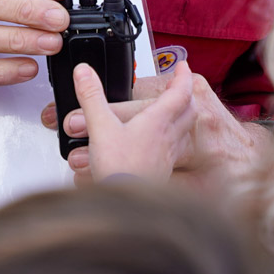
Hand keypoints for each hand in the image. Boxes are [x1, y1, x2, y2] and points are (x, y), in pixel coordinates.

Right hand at [42, 64, 273, 196]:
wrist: (128, 207)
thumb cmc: (120, 171)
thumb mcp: (100, 128)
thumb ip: (92, 97)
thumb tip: (84, 72)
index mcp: (157, 121)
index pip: (180, 92)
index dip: (182, 76)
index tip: (183, 66)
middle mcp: (168, 137)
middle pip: (189, 110)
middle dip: (186, 95)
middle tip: (179, 87)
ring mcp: (167, 155)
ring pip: (183, 129)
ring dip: (181, 115)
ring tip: (171, 110)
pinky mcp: (162, 170)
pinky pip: (174, 148)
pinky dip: (171, 137)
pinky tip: (158, 141)